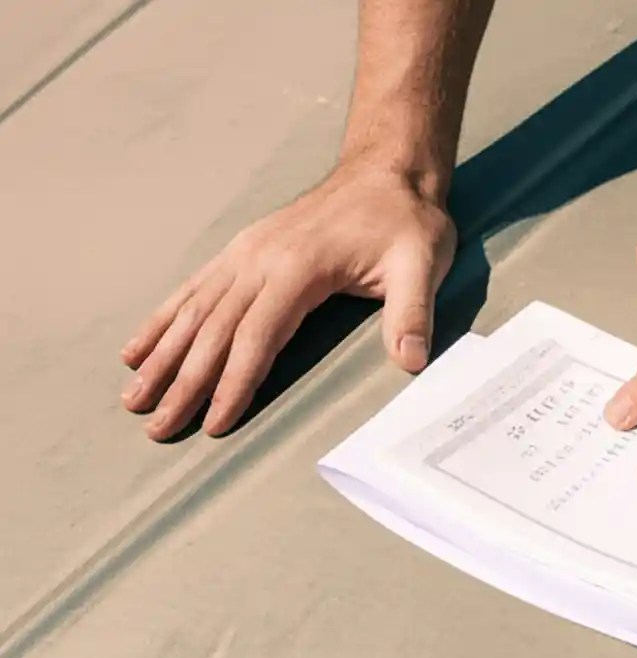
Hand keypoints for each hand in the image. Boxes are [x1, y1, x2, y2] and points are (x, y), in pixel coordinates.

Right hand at [120, 161, 455, 440]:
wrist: (387, 170)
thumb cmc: (405, 221)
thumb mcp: (422, 264)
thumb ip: (412, 314)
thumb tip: (411, 361)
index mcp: (298, 266)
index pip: (257, 336)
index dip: (235, 383)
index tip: (215, 424)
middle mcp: (260, 258)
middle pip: (214, 329)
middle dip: (185, 383)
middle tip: (158, 427)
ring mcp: (247, 251)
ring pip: (195, 311)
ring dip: (163, 356)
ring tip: (133, 398)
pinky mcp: (244, 249)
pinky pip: (195, 288)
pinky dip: (164, 320)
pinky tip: (139, 348)